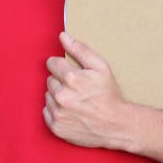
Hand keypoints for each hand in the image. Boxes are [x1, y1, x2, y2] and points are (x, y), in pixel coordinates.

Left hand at [43, 32, 130, 149]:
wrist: (116, 126)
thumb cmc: (109, 95)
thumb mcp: (101, 67)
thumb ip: (80, 49)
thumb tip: (63, 36)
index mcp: (71, 78)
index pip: (51, 63)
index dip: (62, 66)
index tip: (72, 73)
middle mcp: (61, 96)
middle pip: (49, 79)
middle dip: (61, 82)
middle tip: (77, 89)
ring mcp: (58, 113)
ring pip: (48, 95)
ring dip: (57, 96)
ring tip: (75, 101)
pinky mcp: (56, 127)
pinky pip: (46, 111)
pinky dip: (55, 110)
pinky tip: (70, 111)